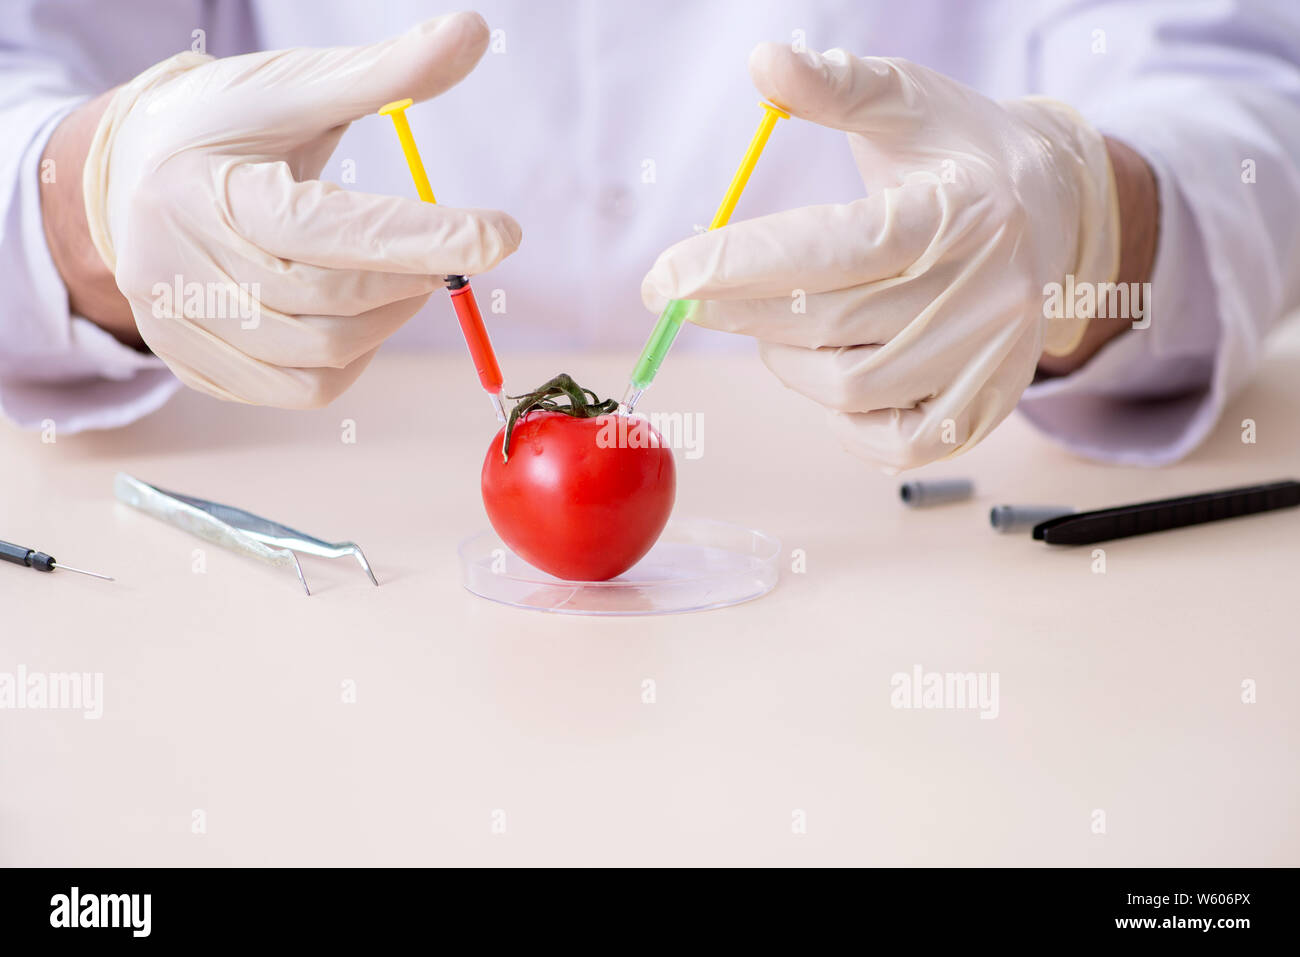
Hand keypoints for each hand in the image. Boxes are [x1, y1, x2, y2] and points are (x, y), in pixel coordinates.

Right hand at [79, 13, 518, 406]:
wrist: (126, 175)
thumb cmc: (223, 126)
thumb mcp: (295, 89)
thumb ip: (386, 73)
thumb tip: (473, 34)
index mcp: (205, 190)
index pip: (328, 228)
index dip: (423, 237)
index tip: (503, 235)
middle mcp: (181, 266)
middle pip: (328, 301)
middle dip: (412, 278)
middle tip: (454, 253)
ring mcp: (182, 324)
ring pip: (321, 356)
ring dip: (388, 322)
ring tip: (407, 279)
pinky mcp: (197, 363)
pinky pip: (300, 389)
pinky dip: (352, 360)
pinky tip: (362, 318)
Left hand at [641, 44, 1119, 470]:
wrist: (1057, 212)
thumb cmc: (962, 154)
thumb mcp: (907, 100)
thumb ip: (837, 84)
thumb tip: (764, 61)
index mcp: (966, 210)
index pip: (835, 246)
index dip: (740, 264)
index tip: (663, 276)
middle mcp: (990, 291)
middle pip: (829, 322)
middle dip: (737, 309)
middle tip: (689, 294)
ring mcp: (994, 358)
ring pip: (850, 386)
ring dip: (785, 359)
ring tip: (774, 321)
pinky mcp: (987, 406)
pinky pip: (893, 443)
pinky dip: (843, 418)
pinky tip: (830, 368)